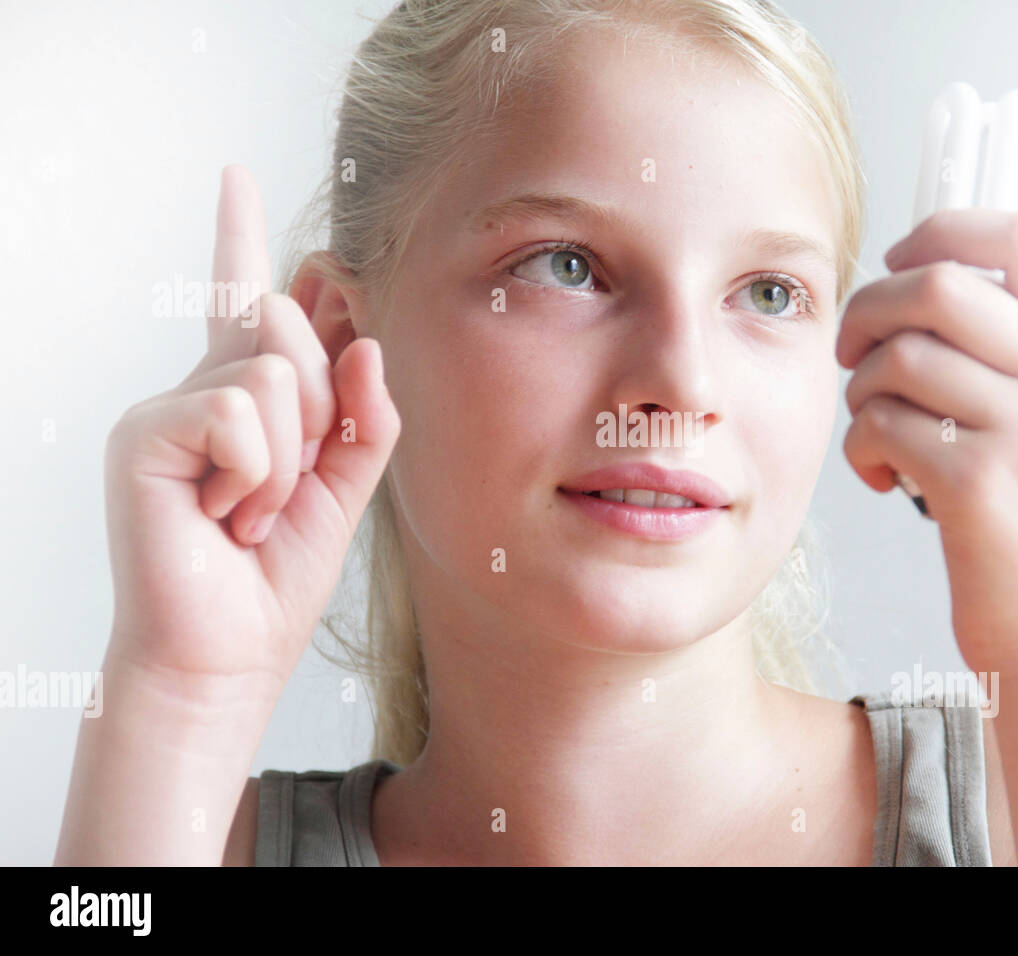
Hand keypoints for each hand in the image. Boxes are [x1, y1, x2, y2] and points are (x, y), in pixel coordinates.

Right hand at [103, 164, 400, 696]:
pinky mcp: (145, 431)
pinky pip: (240, 412)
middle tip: (287, 485)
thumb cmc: (274, 575)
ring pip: (276, 372)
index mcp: (248, 398)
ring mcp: (170, 407)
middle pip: (290, 322)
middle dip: (322, 409)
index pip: (246, 299)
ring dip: (288, 460)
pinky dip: (257, 475)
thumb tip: (366, 340)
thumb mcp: (345, 489)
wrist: (227, 651)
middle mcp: (205, 388)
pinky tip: (224, 516)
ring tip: (249, 512)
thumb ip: (366, 417)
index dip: (242, 236)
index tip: (234, 176)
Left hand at [836, 209, 1017, 673]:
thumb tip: (926, 287)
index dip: (943, 230)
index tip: (897, 259)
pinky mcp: (975, 484)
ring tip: (873, 427)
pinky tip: (879, 475)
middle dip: (871, 308)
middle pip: (939, 285)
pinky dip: (860, 445)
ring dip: (860, 387)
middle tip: (850, 347)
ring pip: (899, 355)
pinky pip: (879, 423)